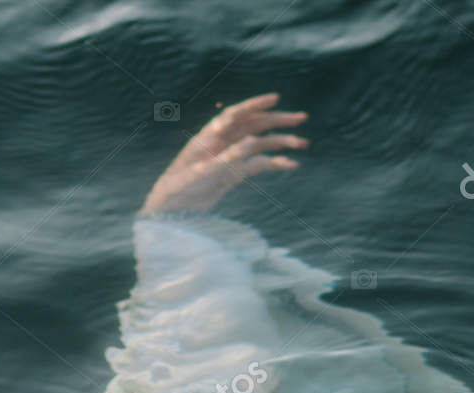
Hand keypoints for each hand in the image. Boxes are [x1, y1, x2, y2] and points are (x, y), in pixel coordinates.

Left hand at [139, 93, 307, 215]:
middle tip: (302, 118)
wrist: (170, 211)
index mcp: (210, 136)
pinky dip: (275, 164)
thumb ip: (226, 158)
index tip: (276, 99)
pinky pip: (258, 165)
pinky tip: (291, 164)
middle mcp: (222, 144)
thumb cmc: (179, 188)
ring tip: (303, 143)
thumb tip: (253, 142)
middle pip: (254, 126)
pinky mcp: (234, 175)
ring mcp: (230, 159)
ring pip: (260, 145)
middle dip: (278, 121)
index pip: (236, 115)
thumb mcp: (202, 173)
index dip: (256, 105)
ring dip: (281, 142)